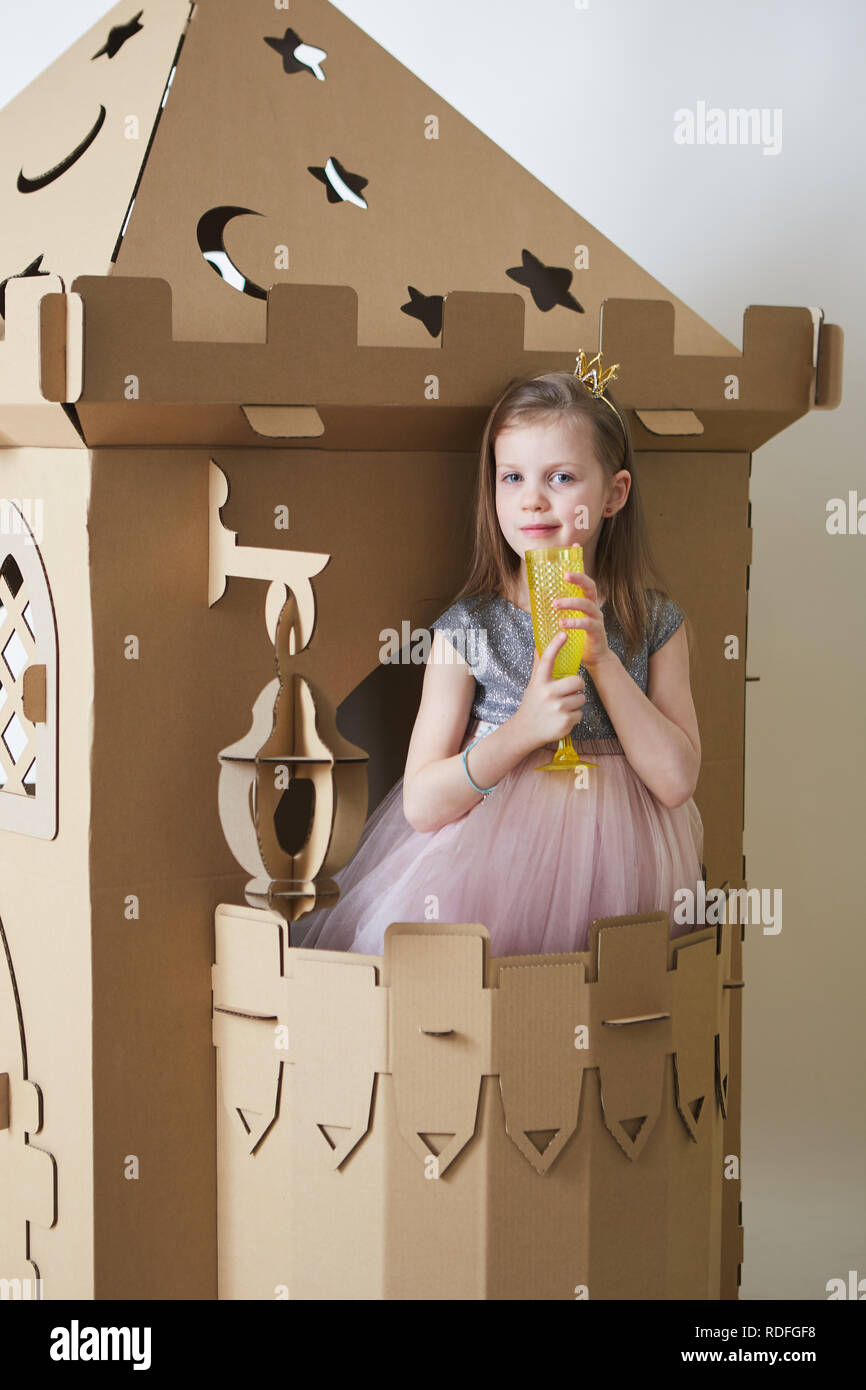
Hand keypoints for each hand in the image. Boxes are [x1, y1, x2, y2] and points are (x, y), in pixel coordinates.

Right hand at [513, 629, 586, 748]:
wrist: (525, 731)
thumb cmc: (531, 705)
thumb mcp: (533, 685)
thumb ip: (538, 667)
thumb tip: (537, 647)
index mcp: (540, 682)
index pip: (548, 659)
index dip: (556, 645)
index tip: (563, 633)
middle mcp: (548, 693)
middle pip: (577, 681)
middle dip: (577, 687)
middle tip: (570, 691)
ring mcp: (557, 708)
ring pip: (581, 699)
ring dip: (575, 703)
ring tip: (562, 708)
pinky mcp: (565, 722)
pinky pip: (580, 714)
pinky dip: (574, 717)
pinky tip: (561, 718)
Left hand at [554, 571, 611, 673]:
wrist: (595, 659)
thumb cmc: (579, 639)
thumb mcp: (569, 621)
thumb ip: (559, 612)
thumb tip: (536, 603)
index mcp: (587, 603)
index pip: (585, 584)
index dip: (578, 575)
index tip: (565, 570)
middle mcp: (594, 609)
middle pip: (591, 588)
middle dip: (579, 580)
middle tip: (564, 576)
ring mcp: (597, 620)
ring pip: (587, 605)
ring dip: (571, 602)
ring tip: (555, 604)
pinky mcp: (598, 632)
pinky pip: (588, 624)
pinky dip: (574, 622)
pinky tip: (562, 623)